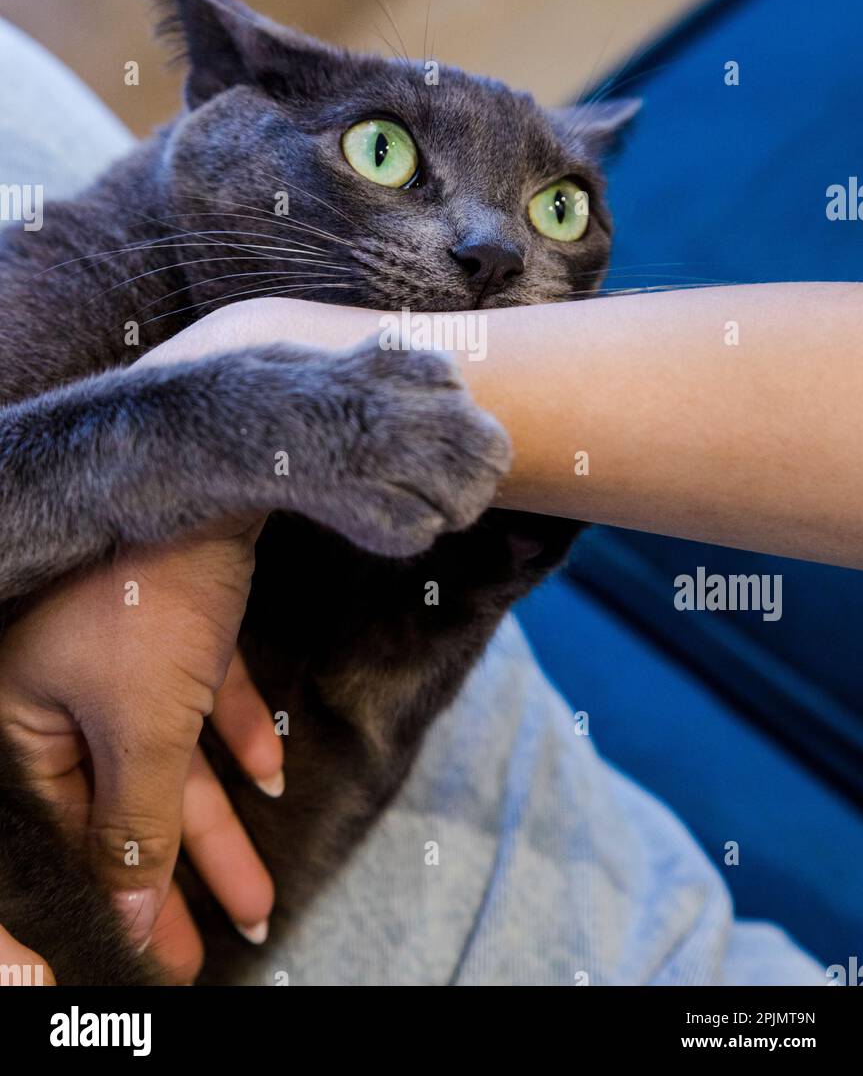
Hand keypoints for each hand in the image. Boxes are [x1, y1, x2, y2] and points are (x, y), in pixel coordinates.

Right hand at [0, 523, 281, 980]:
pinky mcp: (175, 615)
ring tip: (261, 895)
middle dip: (183, 870)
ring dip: (220, 820)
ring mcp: (121, 644)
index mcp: (21, 708)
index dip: (123, 893)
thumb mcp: (140, 726)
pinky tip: (272, 776)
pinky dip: (235, 732)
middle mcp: (63, 680)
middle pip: (126, 794)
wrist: (211, 471)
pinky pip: (202, 692)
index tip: (165, 956)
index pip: (70, 823)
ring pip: (172, 752)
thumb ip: (134, 822)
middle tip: (225, 936)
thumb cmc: (149, 596)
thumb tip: (127, 910)